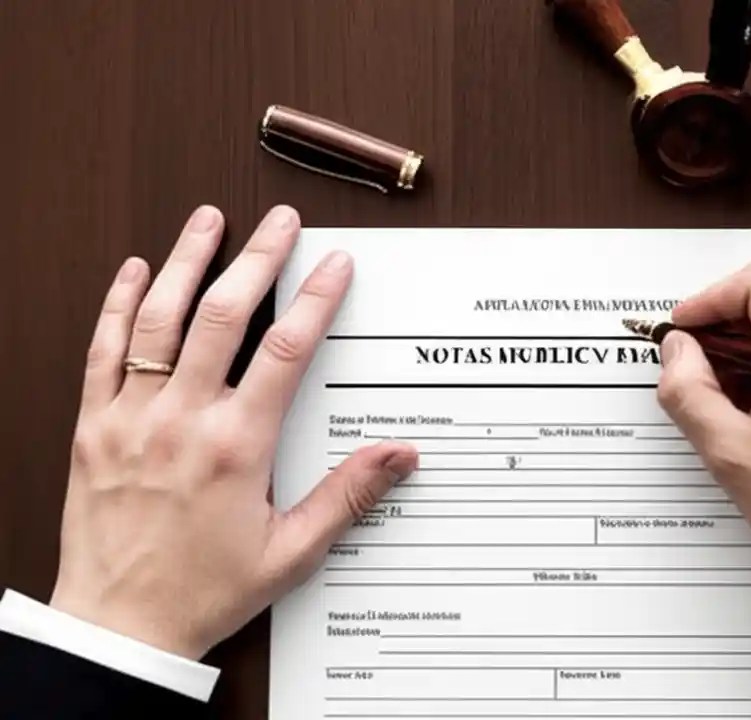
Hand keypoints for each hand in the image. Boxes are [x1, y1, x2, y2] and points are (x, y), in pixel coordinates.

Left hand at [50, 205, 418, 658]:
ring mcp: (130, 418)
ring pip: (158, 319)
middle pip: (224, 316)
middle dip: (258, 258)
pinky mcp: (91, 427)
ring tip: (209, 220)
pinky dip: (117, 305)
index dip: (315, 298)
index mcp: (237, 446)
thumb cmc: (203, 592)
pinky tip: (134, 272)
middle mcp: (182, 420)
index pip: (285, 350)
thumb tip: (401, 455)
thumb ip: (348, 496)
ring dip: (186, 262)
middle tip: (280, 222)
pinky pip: (102, 351)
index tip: (334, 265)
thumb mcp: (292, 552)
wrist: (118, 626)